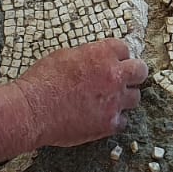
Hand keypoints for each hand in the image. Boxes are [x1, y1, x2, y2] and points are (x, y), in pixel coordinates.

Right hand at [13, 39, 147, 146]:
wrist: (32, 110)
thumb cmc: (42, 81)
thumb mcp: (65, 56)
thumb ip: (87, 56)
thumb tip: (94, 61)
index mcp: (102, 54)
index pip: (124, 48)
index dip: (117, 56)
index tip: (113, 61)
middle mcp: (114, 76)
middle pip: (140, 71)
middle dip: (133, 74)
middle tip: (123, 79)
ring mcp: (114, 101)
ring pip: (135, 98)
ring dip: (124, 98)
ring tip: (108, 101)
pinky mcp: (109, 123)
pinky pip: (123, 121)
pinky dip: (114, 120)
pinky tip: (100, 118)